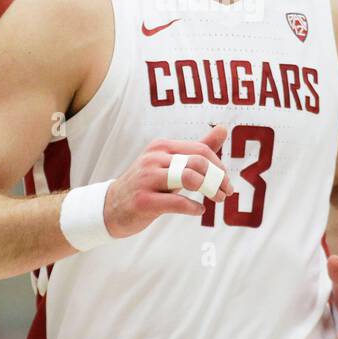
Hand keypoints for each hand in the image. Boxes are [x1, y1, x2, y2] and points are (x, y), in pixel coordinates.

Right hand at [102, 125, 235, 238]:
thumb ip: (197, 148)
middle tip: (226, 193)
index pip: (200, 150)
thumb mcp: (171, 164)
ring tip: (217, 200)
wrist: (110, 207)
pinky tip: (198, 210)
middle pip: (198, 162)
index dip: (219, 166)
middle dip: (218, 178)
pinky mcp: (143, 201)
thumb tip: (223, 128)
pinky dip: (193, 207)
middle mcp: (153, 158)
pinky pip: (176, 202)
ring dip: (210, 191)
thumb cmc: (147, 184)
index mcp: (162, 146)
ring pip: (189, 178)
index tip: (226, 181)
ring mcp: (146, 179)